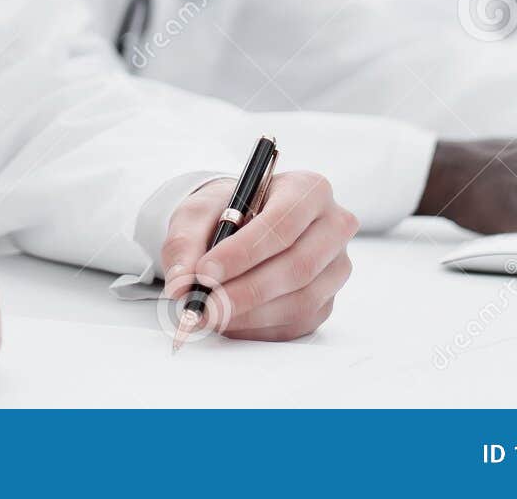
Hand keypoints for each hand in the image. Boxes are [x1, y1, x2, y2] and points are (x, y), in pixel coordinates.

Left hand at [159, 170, 357, 341]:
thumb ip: (185, 242)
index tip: (206, 270)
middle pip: (298, 266)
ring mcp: (335, 267)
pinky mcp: (327, 299)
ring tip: (210, 313)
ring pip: (300, 300)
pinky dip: (258, 327)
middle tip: (205, 304)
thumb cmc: (226, 211)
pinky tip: (229, 320)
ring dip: (250, 314)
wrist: (242, 224)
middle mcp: (333, 226)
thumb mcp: (198, 212)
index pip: (283, 224)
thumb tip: (181, 283)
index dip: (244, 251)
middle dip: (246, 290)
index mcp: (309, 189)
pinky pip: (297, 322)